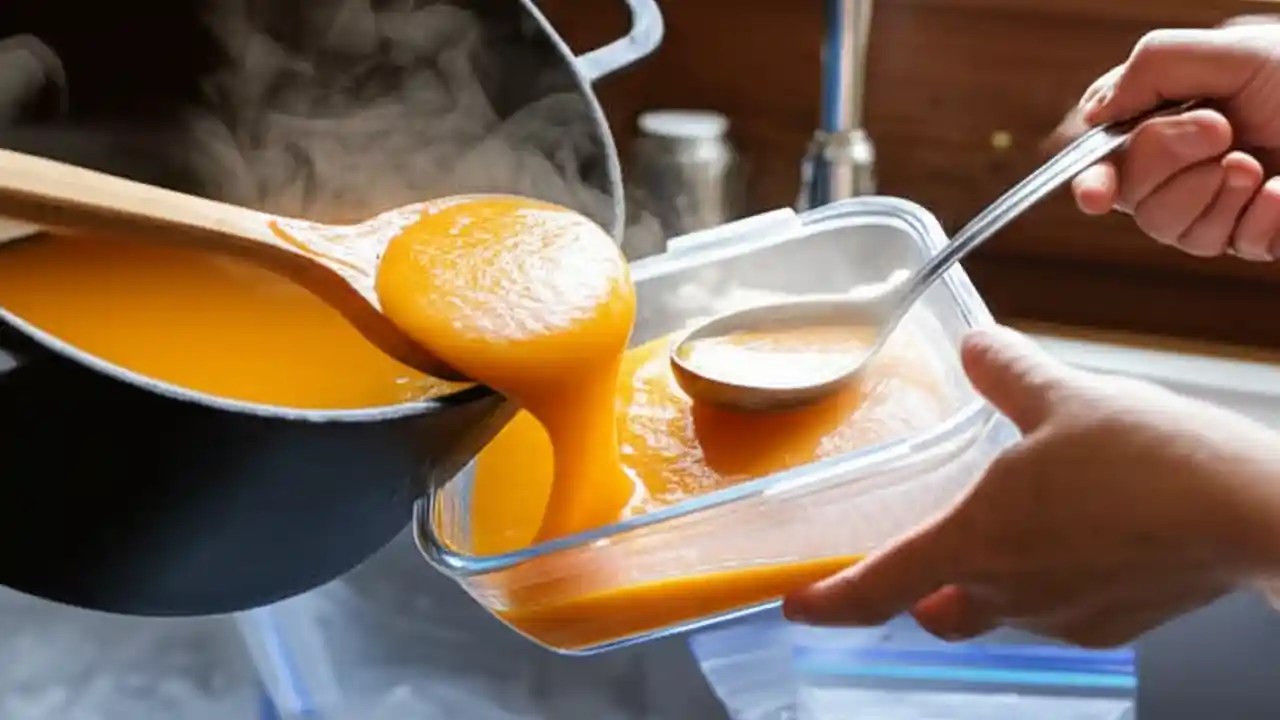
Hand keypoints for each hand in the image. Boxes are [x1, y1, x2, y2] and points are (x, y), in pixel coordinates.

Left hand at [784, 325, 1279, 647]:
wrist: (1252, 516)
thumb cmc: (1151, 461)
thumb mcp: (1061, 395)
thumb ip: (1004, 371)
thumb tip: (973, 346)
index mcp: (977, 541)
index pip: (878, 586)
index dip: (830, 601)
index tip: (797, 603)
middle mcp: (1009, 592)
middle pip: (934, 609)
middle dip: (917, 588)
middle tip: (918, 552)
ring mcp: (1061, 616)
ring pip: (996, 609)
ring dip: (987, 577)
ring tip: (1016, 522)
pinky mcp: (1111, 624)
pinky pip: (1054, 609)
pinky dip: (1045, 579)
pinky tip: (1076, 535)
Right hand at [1067, 24, 1279, 259]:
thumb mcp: (1237, 50)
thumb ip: (1154, 66)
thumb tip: (1096, 112)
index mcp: (1172, 108)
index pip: (1104, 146)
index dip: (1090, 172)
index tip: (1097, 193)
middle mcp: (1186, 156)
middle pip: (1126, 190)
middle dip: (1165, 161)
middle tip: (1222, 130)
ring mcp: (1217, 197)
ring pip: (1165, 226)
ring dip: (1211, 193)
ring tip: (1258, 165)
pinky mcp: (1253, 232)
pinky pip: (1223, 242)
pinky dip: (1256, 217)